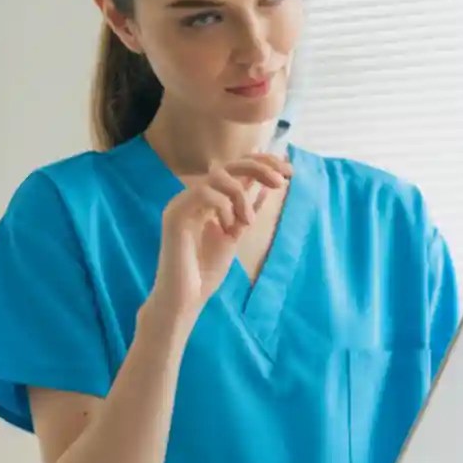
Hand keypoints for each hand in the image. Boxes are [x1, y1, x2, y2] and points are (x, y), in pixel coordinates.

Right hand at [152, 154, 292, 314]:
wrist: (185, 298)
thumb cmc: (206, 271)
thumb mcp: (235, 234)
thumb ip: (246, 211)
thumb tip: (267, 188)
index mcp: (208, 200)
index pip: (235, 168)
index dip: (263, 163)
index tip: (288, 171)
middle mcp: (193, 197)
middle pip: (228, 164)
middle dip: (260, 167)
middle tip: (282, 181)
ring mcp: (182, 204)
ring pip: (217, 176)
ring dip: (240, 195)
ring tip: (247, 222)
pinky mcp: (175, 215)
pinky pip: (204, 193)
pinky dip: (223, 207)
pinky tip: (228, 227)